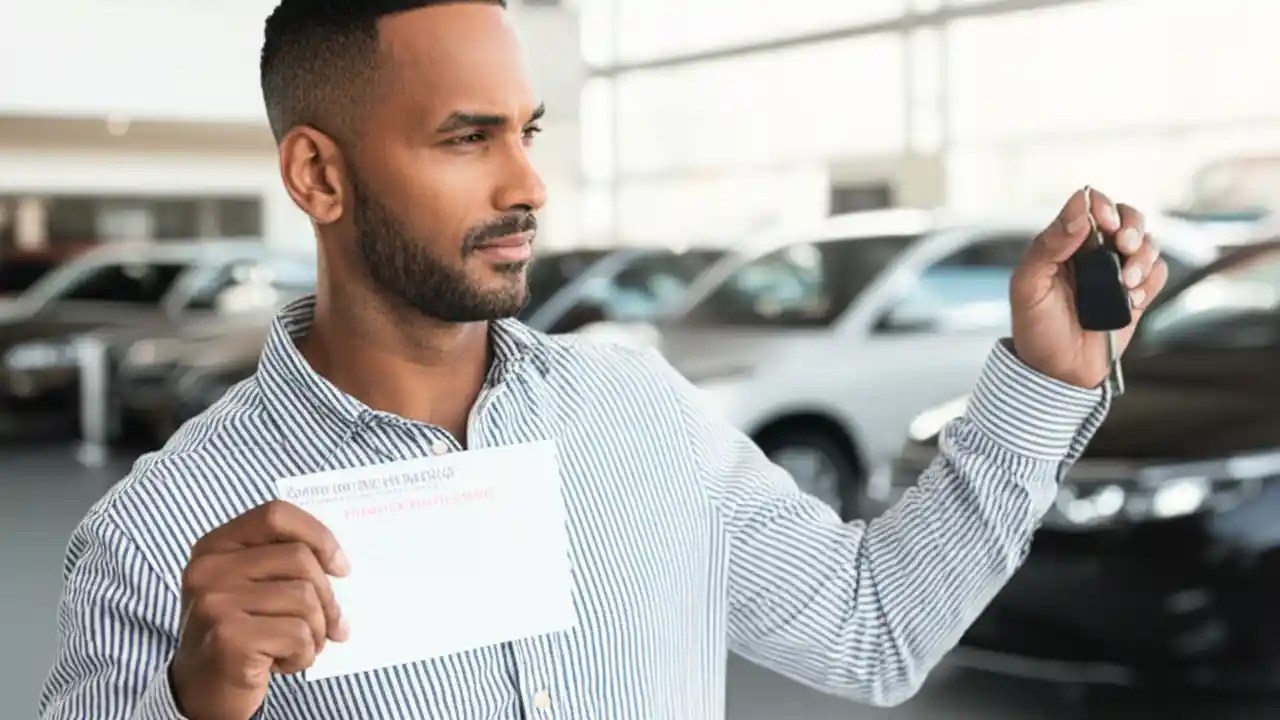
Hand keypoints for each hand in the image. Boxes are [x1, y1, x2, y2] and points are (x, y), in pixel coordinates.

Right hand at [171, 501, 350, 719]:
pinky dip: (303, 654)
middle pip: (300, 558)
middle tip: (330, 623)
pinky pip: (298, 635)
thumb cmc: (239, 631)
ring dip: (317, 631)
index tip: (340, 566)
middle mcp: (208, 569)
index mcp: (215, 546)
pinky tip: (283, 663)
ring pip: (305, 599)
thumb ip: (284, 563)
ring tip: (300, 646)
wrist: (200, 688)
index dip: (317, 535)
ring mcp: (215, 603)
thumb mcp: (250, 586)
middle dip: (327, 597)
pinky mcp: (229, 639)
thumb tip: (340, 565)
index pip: (275, 515)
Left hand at [1011, 188, 1168, 388]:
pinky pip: (1158, 273)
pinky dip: (1151, 280)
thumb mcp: (1028, 285)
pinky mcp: (1136, 294)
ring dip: (1143, 257)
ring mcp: (1116, 273)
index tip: (1104, 224)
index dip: (1101, 206)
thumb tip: (1077, 210)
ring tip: (1126, 284)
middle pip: (1127, 216)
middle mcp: (1092, 252)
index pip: (1089, 205)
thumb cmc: (1036, 328)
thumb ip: (1048, 245)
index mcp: (1063, 243)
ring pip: (1147, 243)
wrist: (1057, 372)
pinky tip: (1132, 299)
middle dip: (1132, 226)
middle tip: (1123, 246)